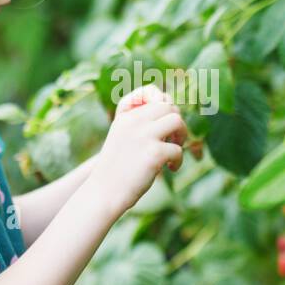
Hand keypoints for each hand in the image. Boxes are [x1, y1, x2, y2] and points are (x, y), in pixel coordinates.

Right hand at [88, 85, 188, 215]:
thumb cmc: (115, 170)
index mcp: (125, 117)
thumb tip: (172, 114)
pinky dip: (178, 160)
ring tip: (173, 150)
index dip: (163, 100)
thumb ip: (140, 125)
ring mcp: (143, 136)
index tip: (163, 119)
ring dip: (181, 135)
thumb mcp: (122, 139)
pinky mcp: (153, 153)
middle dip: (176, 122)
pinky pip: (178, 149)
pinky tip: (170, 169)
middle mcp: (133, 122)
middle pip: (169, 106)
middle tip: (172, 140)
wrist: (103, 193)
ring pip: (177, 120)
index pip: (150, 91)